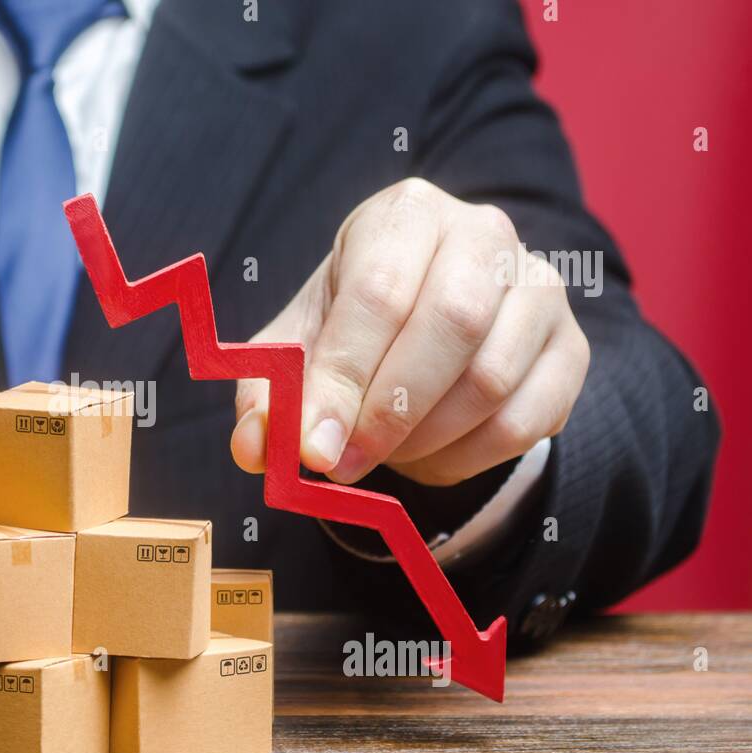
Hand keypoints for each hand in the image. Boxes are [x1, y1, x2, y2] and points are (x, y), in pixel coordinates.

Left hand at [232, 178, 588, 486]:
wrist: (427, 327)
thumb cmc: (354, 327)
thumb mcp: (297, 347)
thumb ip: (267, 393)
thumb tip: (254, 447)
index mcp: (405, 215)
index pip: (380, 291)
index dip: (344, 377)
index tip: (313, 446)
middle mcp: (484, 234)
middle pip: (452, 324)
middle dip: (388, 411)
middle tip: (343, 463)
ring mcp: (540, 289)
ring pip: (491, 380)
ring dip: (424, 438)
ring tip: (380, 453)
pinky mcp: (571, 349)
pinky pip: (527, 420)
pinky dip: (468, 457)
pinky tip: (429, 455)